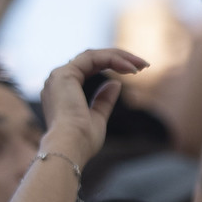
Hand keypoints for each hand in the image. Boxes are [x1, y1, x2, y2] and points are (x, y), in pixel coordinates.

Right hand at [38, 47, 147, 168]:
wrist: (70, 146)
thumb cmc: (82, 140)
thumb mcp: (98, 118)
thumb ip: (104, 101)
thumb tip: (115, 84)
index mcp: (62, 91)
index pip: (89, 68)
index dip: (113, 65)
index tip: (136, 71)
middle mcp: (57, 81)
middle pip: (92, 59)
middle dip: (119, 58)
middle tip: (144, 65)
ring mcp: (59, 76)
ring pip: (93, 55)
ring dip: (119, 57)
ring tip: (142, 65)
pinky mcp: (65, 74)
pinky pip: (92, 58)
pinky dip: (113, 59)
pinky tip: (131, 69)